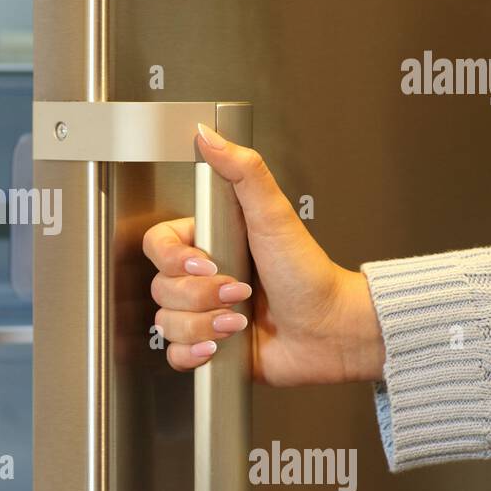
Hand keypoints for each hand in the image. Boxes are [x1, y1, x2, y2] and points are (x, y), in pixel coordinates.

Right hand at [141, 123, 384, 385]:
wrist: (332, 330)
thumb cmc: (310, 274)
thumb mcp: (274, 215)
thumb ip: (242, 171)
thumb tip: (209, 135)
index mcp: (209, 243)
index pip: (158, 246)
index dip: (175, 258)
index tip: (207, 262)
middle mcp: (201, 279)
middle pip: (160, 287)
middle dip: (199, 295)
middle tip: (237, 292)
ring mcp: (203, 314)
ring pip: (166, 322)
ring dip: (203, 325)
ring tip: (238, 321)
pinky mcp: (209, 348)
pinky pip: (175, 354)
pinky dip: (195, 352)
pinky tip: (221, 345)